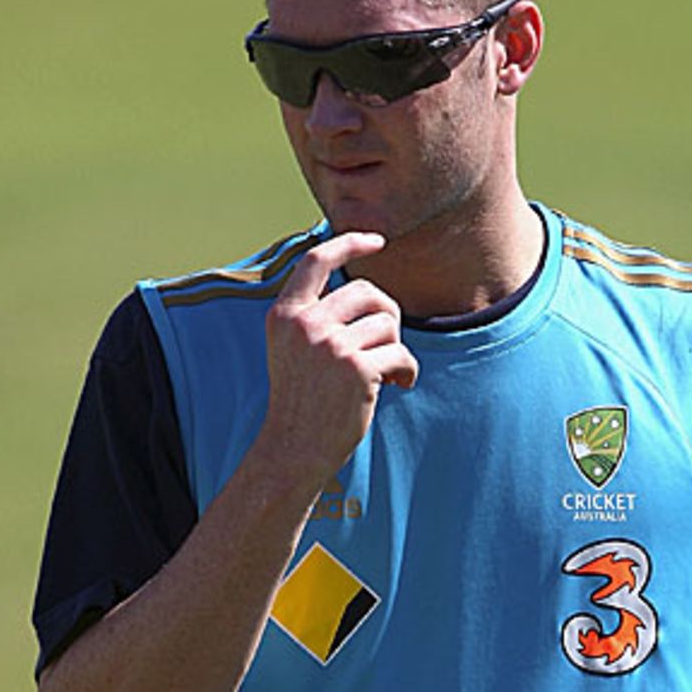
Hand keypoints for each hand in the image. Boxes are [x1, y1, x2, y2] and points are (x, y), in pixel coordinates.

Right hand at [255, 230, 418, 490]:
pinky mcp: (356, 368)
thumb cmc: (301, 403)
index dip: (349, 243)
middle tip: (387, 344)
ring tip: (386, 373)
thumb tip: (370, 295)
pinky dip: (407, 372)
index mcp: (284, 315)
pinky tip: (398, 385)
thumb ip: (315, 318)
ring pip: (389, 324)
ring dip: (396, 348)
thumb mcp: (292, 351)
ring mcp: (330, 345)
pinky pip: (402, 355)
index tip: (377, 241)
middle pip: (368, 292)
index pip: (316, 260)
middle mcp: (305, 324)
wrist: (293, 450)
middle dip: (388, 315)